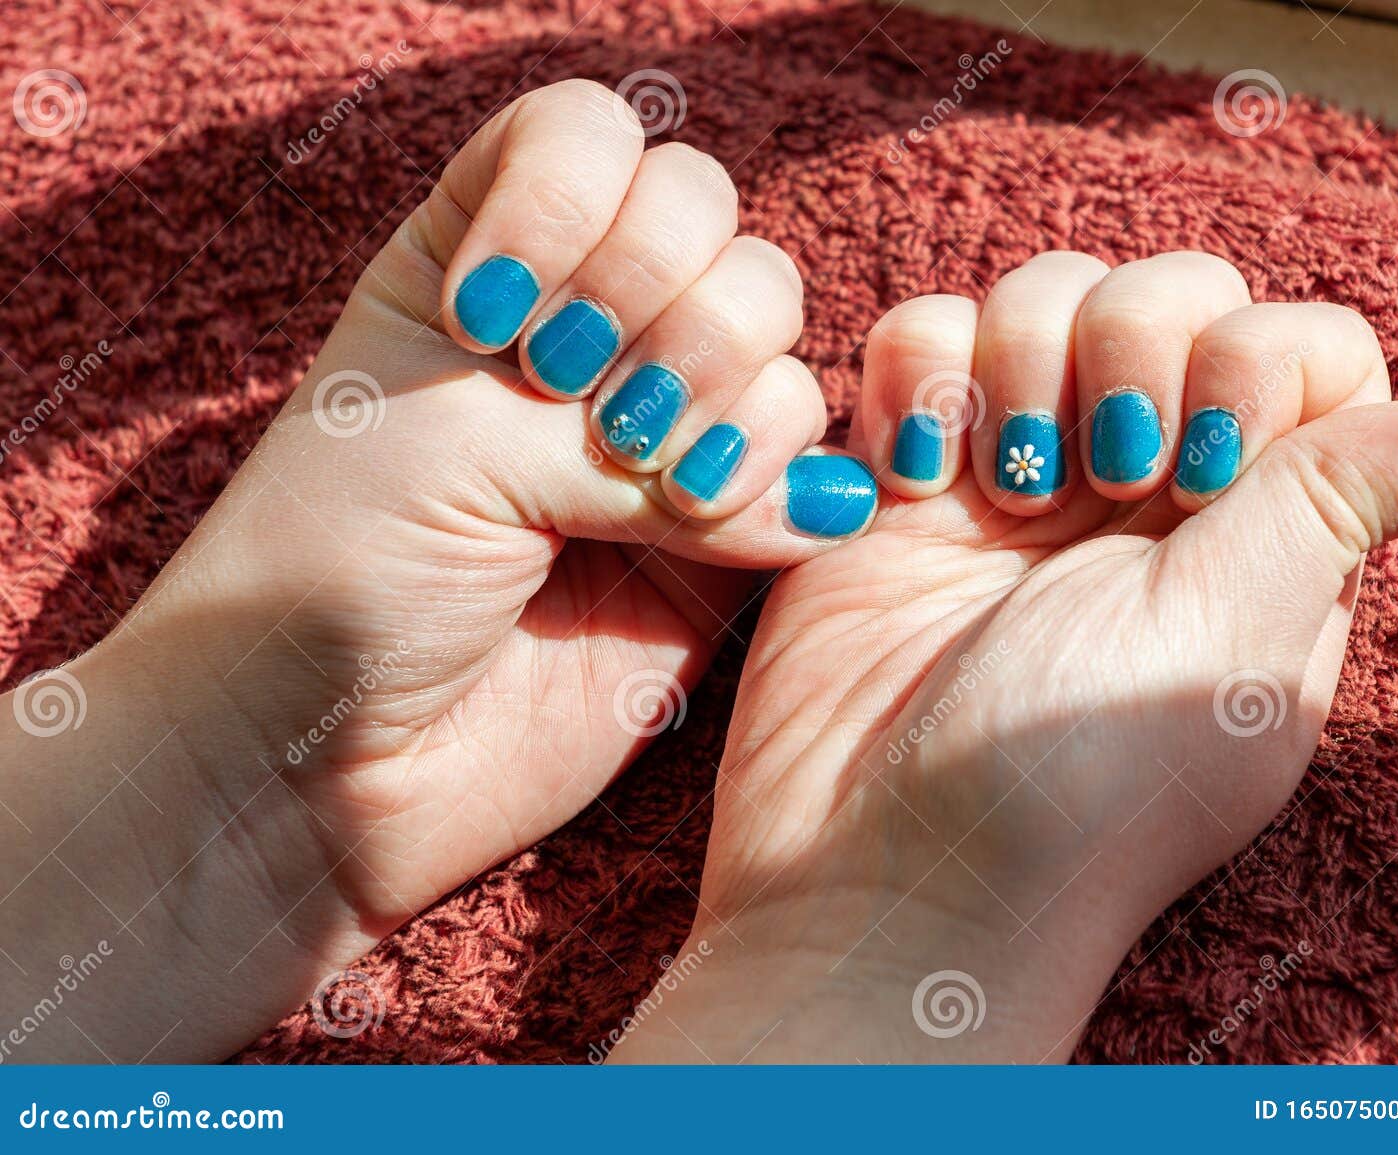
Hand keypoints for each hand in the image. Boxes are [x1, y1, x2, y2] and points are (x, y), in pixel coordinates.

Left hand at [0, 80, 877, 1061]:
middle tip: (587, 403)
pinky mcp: (713, 544)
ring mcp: (655, 434)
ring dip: (731, 398)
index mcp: (477, 263)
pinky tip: (712, 526)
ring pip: (777, 340)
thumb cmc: (337, 578)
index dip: (573, 200)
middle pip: (708, 222)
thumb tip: (811, 481)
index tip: (499, 320)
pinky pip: (809, 471)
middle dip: (670, 303)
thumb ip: (630, 426)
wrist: (329, 767)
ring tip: (655, 491)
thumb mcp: (446, 439)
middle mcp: (579, 333)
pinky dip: (787, 483)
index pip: (590, 136)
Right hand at [608, 250, 1397, 1062]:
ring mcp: (1022, 467)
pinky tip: (914, 482)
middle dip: (1126, 349)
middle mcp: (1145, 485)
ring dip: (1017, 362)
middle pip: (1171, 291)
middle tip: (1101, 484)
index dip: (1251, 365)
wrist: (872, 858)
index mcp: (1258, 532)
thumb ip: (1336, 503)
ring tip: (999, 492)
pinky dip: (919, 381)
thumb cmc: (1070, 781)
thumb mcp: (1225, 641)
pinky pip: (924, 337)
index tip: (1194, 481)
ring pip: (1041, 291)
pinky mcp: (912, 469)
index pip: (1303, 348)